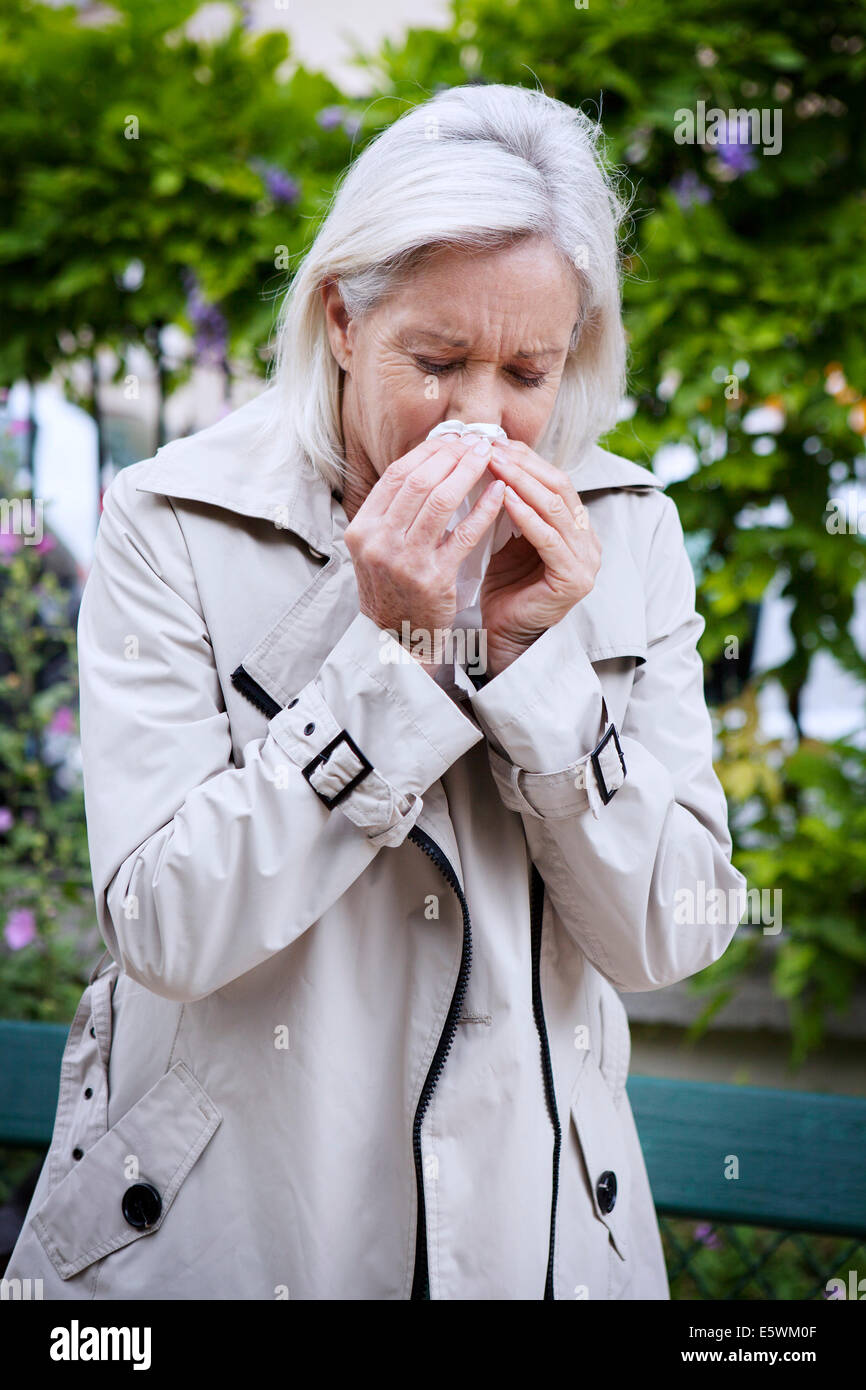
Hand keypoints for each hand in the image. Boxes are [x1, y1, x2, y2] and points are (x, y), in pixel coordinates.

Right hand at [343, 432, 506, 672]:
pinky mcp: (434, 578)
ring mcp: (404, 560)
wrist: (396, 640)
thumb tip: (427, 463)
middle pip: (419, 481)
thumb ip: (393, 512)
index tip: (453, 439)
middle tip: (477, 441)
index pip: (396, 475)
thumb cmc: (393, 590)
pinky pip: (464, 533)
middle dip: (452, 455)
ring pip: (440, 500)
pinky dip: (484, 508)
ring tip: (489, 457)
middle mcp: (377, 542)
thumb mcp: (376, 549)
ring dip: (468, 472)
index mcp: (361, 529)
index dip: (428, 452)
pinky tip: (500, 493)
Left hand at [480, 440, 600, 676]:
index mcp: (578, 528)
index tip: (493, 441)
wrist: (504, 635)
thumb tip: (493, 458)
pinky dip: (525, 515)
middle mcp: (589, 541)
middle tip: (490, 446)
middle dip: (523, 464)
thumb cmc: (506, 587)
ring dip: (521, 481)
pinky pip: (548, 538)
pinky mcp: (574, 579)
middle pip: (559, 487)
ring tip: (492, 463)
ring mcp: (586, 561)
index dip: (526, 459)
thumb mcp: (510, 537)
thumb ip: (513, 505)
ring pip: (554, 508)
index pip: (555, 480)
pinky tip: (502, 497)